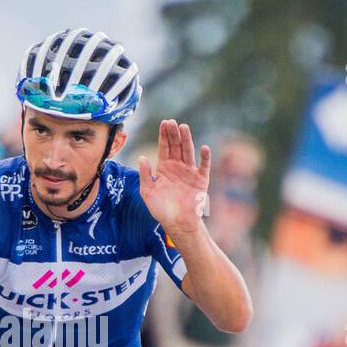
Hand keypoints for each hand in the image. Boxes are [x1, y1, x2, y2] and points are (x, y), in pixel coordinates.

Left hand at [138, 120, 211, 241]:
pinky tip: (204, 148)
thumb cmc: (161, 210)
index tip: (164, 123)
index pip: (164, 147)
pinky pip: (204, 166)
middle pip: (176, 146)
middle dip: (174, 134)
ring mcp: (190, 172)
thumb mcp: (148, 193)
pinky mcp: (201, 180)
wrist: (177, 224)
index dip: (164, 135)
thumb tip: (141, 158)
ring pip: (188, 152)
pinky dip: (205, 157)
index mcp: (164, 168)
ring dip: (187, 140)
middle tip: (172, 122)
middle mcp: (177, 167)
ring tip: (184, 128)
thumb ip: (145, 176)